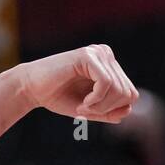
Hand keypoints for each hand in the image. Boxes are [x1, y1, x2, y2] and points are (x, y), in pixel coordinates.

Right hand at [15, 44, 136, 122]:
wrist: (33, 89)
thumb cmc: (60, 97)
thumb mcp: (91, 110)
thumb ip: (111, 111)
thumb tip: (129, 109)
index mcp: (110, 66)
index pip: (131, 94)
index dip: (115, 110)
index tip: (93, 112)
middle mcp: (106, 55)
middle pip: (128, 93)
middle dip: (108, 109)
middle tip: (86, 111)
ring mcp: (97, 52)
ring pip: (118, 90)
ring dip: (100, 107)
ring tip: (82, 107)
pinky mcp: (87, 55)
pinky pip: (106, 83)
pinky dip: (96, 100)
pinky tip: (82, 103)